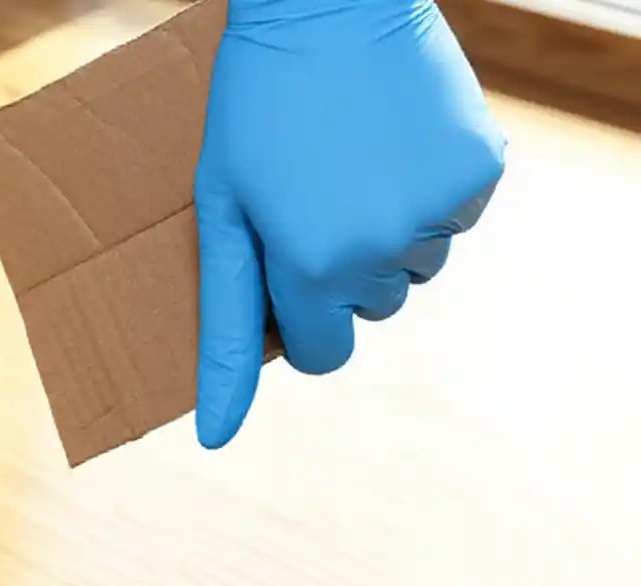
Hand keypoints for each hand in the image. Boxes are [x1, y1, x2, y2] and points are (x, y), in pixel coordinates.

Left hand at [193, 0, 505, 448]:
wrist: (325, 6)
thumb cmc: (253, 113)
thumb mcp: (223, 215)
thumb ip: (226, 327)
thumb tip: (213, 436)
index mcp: (314, 268)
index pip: (321, 356)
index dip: (301, 317)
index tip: (290, 268)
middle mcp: (385, 253)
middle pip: (368, 308)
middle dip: (339, 266)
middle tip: (312, 189)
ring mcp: (439, 212)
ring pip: (414, 266)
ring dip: (385, 230)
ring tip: (350, 159)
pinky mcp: (479, 172)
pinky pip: (454, 218)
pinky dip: (427, 192)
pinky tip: (393, 141)